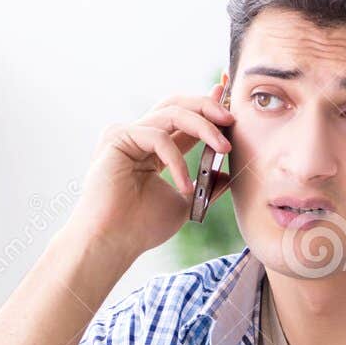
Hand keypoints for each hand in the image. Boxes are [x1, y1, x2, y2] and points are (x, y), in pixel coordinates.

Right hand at [65, 77, 235, 264]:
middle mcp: (139, 137)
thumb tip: (228, 174)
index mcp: (153, 149)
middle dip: (206, 105)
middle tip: (231, 118)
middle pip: (176, 105)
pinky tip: (184, 187)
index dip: (207, 109)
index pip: (183, 120)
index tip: (229, 102)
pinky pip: (158, 137)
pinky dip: (177, 160)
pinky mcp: (117, 138)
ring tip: (224, 148)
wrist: (114, 242)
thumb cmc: (142, 228)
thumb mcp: (186, 203)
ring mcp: (127, 135)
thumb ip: (206, 185)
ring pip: (172, 114)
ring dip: (203, 127)